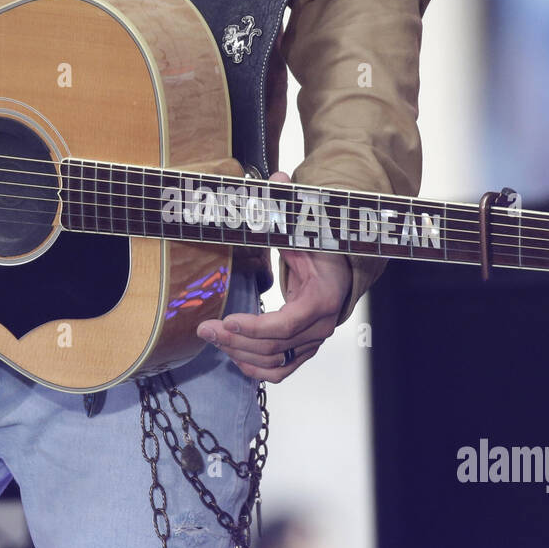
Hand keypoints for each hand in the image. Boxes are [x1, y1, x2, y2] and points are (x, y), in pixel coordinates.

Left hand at [197, 172, 352, 382]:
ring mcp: (314, 341)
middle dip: (235, 340)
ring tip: (213, 337)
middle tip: (205, 328)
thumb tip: (276, 177)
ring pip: (274, 363)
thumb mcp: (303, 226)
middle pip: (274, 347)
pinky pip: (281, 371)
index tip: (226, 322)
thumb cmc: (323, 247)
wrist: (343, 267)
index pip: (287, 323)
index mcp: (323, 298)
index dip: (255, 328)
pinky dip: (256, 369)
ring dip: (239, 354)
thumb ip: (285, 206)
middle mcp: (321, 326)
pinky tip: (234, 356)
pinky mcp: (305, 349)